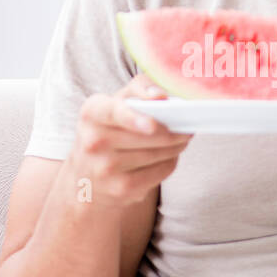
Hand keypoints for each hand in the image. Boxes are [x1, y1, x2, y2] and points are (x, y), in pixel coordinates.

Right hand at [71, 73, 193, 207]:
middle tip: (188, 126)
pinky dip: (170, 161)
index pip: (113, 112)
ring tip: (182, 138)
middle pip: (146, 136)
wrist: (88, 173)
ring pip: (157, 154)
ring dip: (176, 146)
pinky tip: (169, 155)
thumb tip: (162, 96)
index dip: (134, 118)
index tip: (154, 124)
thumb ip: (140, 88)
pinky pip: (160, 172)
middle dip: (173, 131)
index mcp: (92, 113)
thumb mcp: (117, 101)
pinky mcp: (121, 189)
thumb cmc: (112, 127)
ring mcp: (105, 169)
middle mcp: (93, 142)